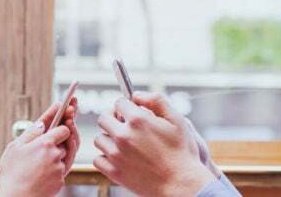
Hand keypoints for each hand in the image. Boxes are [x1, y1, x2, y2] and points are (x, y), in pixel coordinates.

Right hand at [0, 99, 80, 195]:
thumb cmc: (12, 173)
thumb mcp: (15, 148)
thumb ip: (31, 133)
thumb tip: (42, 123)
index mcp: (45, 143)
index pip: (64, 129)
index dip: (63, 125)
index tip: (67, 115)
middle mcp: (56, 155)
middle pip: (65, 142)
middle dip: (58, 141)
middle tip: (49, 141)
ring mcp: (59, 169)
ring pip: (63, 156)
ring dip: (55, 156)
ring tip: (38, 160)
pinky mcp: (61, 181)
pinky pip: (61, 170)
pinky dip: (53, 169)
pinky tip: (40, 172)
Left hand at [93, 91, 215, 196]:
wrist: (180, 184)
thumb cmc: (181, 152)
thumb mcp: (177, 120)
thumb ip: (157, 100)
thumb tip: (137, 95)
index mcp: (138, 120)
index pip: (119, 103)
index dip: (126, 105)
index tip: (130, 111)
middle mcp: (123, 136)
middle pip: (104, 118)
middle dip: (113, 118)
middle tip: (123, 124)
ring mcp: (117, 155)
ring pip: (99, 139)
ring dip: (108, 138)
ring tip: (123, 142)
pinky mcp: (114, 172)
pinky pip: (98, 159)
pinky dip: (105, 157)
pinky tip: (118, 157)